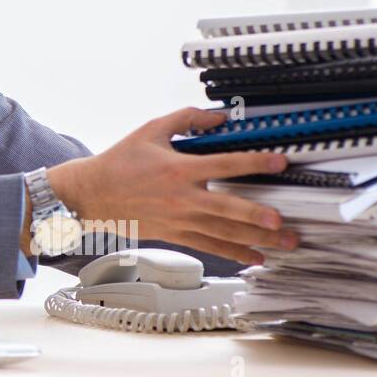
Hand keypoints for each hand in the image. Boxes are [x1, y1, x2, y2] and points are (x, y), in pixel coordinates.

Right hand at [46, 107, 298, 265]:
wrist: (93, 194)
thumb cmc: (120, 161)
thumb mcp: (151, 130)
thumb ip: (186, 119)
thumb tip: (219, 118)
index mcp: (179, 168)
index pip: (225, 164)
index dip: (254, 162)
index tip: (280, 162)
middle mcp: (182, 197)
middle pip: (228, 208)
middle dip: (257, 217)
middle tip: (282, 222)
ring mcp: (180, 219)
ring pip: (224, 232)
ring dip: (256, 239)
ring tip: (284, 244)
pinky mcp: (175, 233)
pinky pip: (209, 246)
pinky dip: (234, 253)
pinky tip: (255, 258)